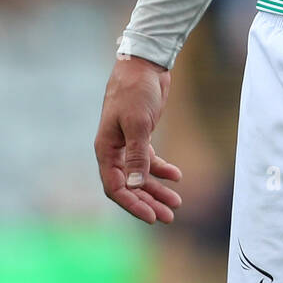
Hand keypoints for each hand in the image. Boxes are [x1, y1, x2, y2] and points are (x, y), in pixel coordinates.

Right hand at [95, 56, 182, 224]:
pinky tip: (177, 177)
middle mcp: (114, 151)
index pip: (116, 187)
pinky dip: (163, 170)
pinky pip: (150, 161)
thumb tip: (135, 185)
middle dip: (148, 202)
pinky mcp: (142, 136)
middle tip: (169, 216)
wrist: (145, 65)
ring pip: (141, 175)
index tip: (151, 217)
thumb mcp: (137, 124)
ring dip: (157, 190)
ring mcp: (128, 144)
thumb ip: (137, 155)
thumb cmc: (136, 91)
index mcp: (106, 150)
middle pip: (130, 186)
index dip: (132, 204)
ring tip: (176, 203)